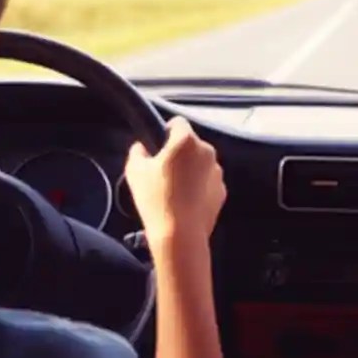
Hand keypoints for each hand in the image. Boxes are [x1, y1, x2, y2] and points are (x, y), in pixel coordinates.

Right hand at [125, 117, 226, 249]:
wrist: (180, 234)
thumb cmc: (156, 199)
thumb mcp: (135, 171)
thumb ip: (137, 151)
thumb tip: (141, 147)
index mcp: (187, 141)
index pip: (178, 123)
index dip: (166, 131)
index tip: (158, 146)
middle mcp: (207, 152)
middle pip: (191, 144)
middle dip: (178, 153)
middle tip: (162, 171)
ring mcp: (217, 172)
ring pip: (200, 163)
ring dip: (190, 169)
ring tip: (173, 190)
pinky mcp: (222, 191)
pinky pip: (207, 181)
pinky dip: (199, 186)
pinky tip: (185, 201)